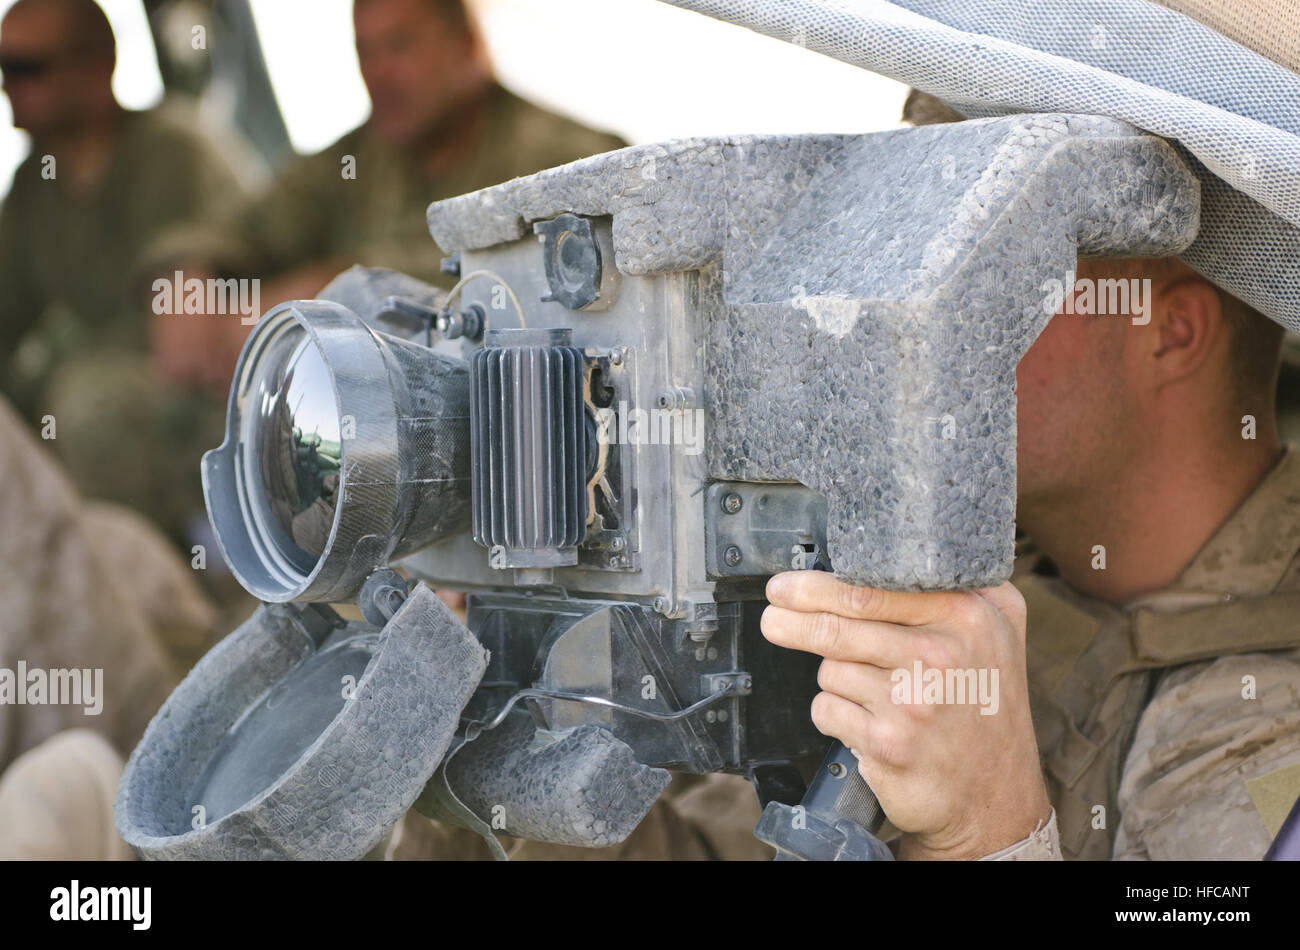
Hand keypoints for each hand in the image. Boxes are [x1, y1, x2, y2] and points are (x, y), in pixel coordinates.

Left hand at [761, 571, 1049, 859]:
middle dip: (791, 621)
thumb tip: (888, 553)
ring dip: (835, 679)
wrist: (995, 796)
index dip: (814, 587)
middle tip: (773, 617)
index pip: (868, 591)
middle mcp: (942, 656)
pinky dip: (834, 715)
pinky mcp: (888, 744)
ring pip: (830, 670)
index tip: (784, 587)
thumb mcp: (999, 631)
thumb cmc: (986, 706)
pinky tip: (866, 723)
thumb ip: (963, 586)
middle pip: (837, 628)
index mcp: (966, 617)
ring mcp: (913, 702)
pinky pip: (828, 711)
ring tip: (871, 693)